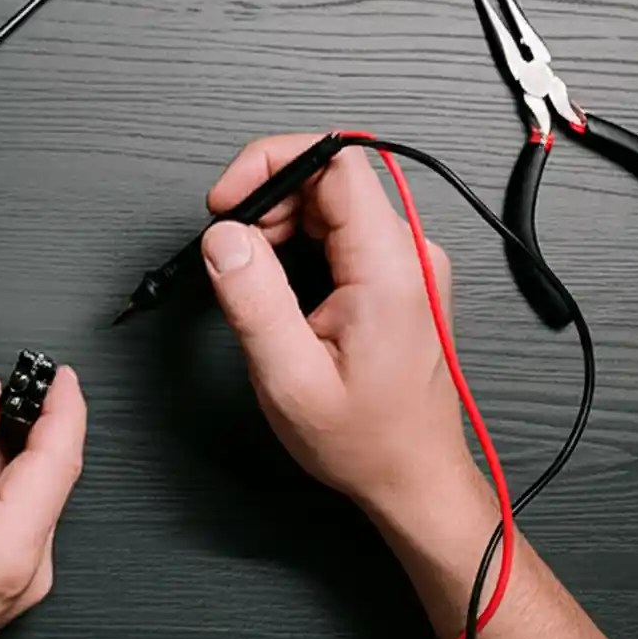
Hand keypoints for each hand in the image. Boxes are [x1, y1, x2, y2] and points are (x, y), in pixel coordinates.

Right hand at [201, 134, 472, 506]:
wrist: (413, 477)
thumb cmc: (365, 440)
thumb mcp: (289, 378)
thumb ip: (253, 300)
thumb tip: (223, 236)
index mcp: (389, 267)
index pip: (336, 161)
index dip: (271, 162)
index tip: (227, 200)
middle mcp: (409, 253)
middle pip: (329, 177)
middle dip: (266, 199)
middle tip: (231, 249)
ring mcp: (407, 262)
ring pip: (331, 201)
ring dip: (278, 223)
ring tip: (253, 277)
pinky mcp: (397, 276)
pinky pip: (340, 230)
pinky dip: (297, 242)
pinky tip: (280, 285)